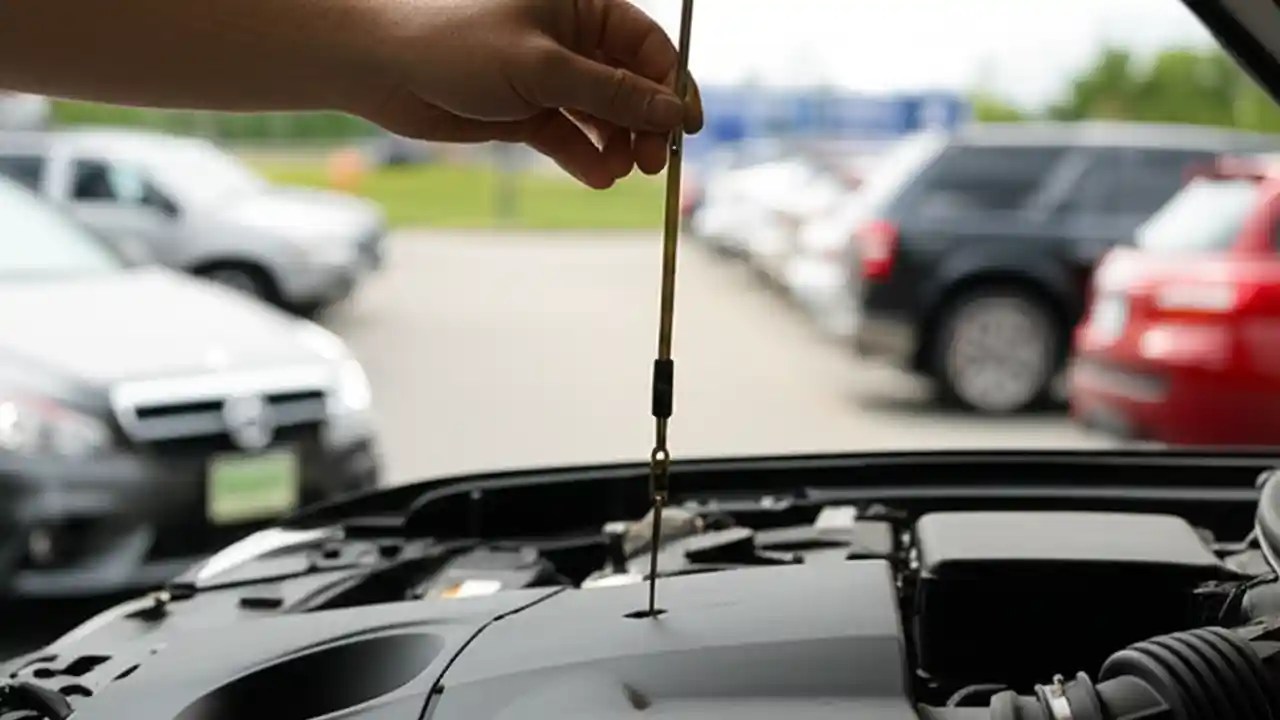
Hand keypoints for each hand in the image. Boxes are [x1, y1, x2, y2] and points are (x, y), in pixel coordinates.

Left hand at [356, 0, 703, 188]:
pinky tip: (597, 176)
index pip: (648, 46)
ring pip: (603, 115)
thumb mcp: (543, 68)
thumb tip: (672, 112)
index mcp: (582, 6)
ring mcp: (549, 77)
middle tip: (653, 163)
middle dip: (646, 124)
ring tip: (621, 172)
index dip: (673, 87)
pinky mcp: (527, 111)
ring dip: (618, 145)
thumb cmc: (456, 44)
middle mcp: (571, 39)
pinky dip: (585, 156)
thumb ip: (612, 93)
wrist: (383, 70)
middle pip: (631, 85)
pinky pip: (571, 136)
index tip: (686, 129)